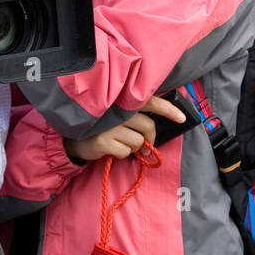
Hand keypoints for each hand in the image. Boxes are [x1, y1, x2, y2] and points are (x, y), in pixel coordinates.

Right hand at [63, 95, 187, 162]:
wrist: (72, 138)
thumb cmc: (101, 126)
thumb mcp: (117, 115)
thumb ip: (135, 115)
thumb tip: (156, 128)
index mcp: (122, 101)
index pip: (150, 101)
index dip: (168, 109)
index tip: (181, 119)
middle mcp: (116, 110)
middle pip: (148, 126)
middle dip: (149, 137)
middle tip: (144, 144)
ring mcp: (109, 126)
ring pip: (138, 141)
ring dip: (134, 147)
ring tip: (121, 143)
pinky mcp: (103, 141)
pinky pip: (126, 152)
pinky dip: (122, 154)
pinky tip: (111, 149)